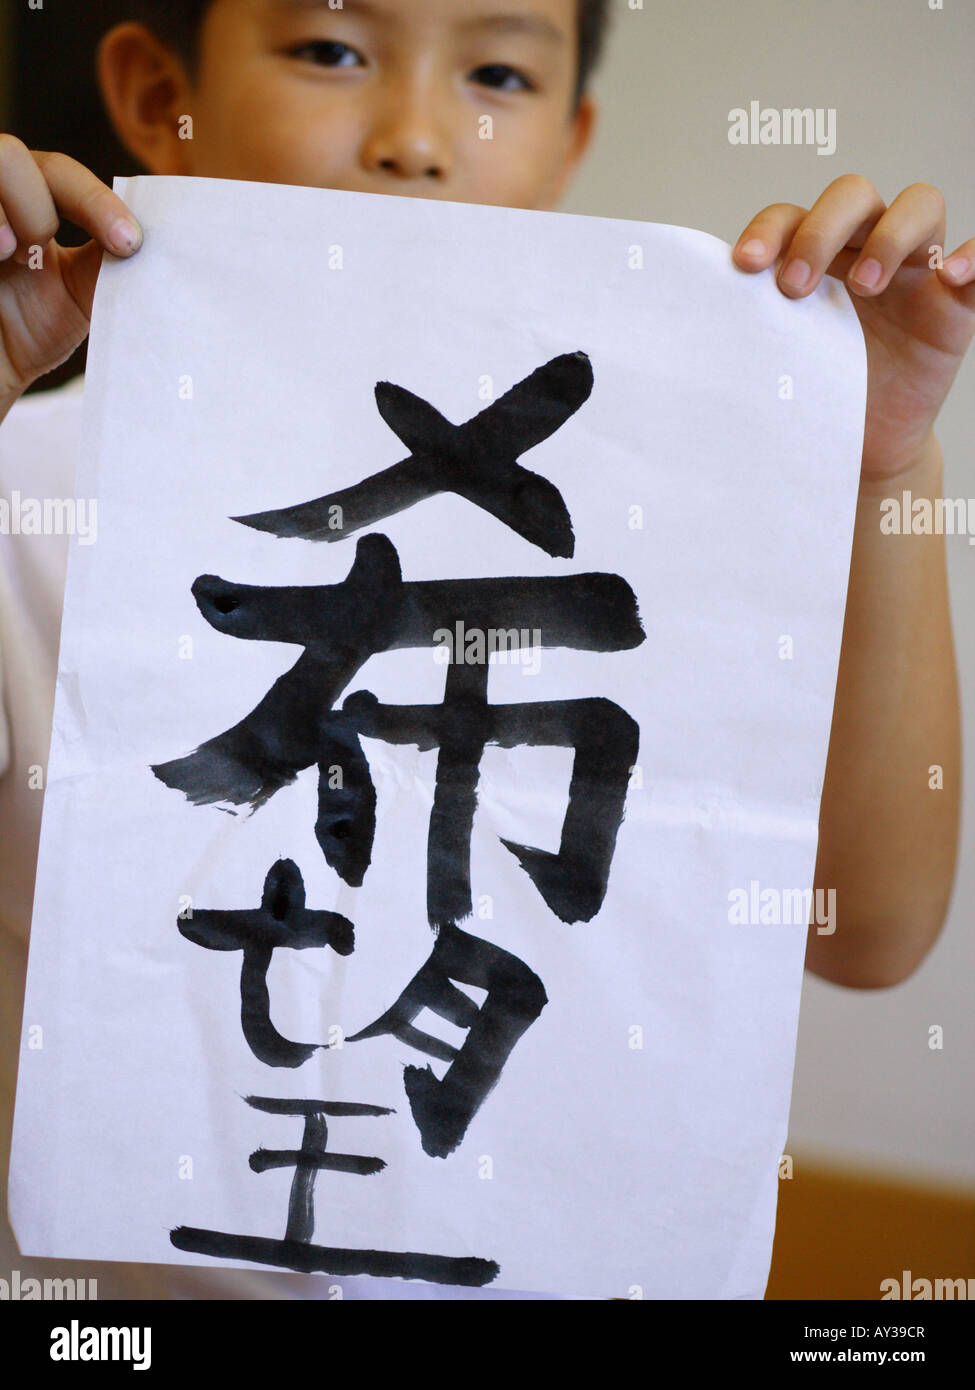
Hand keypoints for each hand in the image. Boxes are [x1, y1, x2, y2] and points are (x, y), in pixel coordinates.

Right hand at [0, 134, 141, 406]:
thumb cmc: (21, 336)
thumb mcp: (78, 299)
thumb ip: (109, 263)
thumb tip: (160, 238)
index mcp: (22, 203)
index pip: (56, 173)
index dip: (95, 200)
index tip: (129, 244)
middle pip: (8, 154)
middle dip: (36, 202)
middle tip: (39, 250)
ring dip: (5, 211)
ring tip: (5, 256)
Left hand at [731, 176, 974, 478]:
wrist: (859, 446)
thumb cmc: (812, 394)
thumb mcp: (777, 360)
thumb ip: (750, 328)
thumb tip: (689, 321)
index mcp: (815, 255)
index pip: (792, 214)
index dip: (770, 228)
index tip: (746, 267)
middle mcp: (864, 247)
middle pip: (852, 196)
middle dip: (821, 232)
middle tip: (795, 288)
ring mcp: (913, 269)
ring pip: (918, 205)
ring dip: (889, 236)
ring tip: (865, 288)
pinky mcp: (954, 302)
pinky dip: (973, 256)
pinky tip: (951, 276)